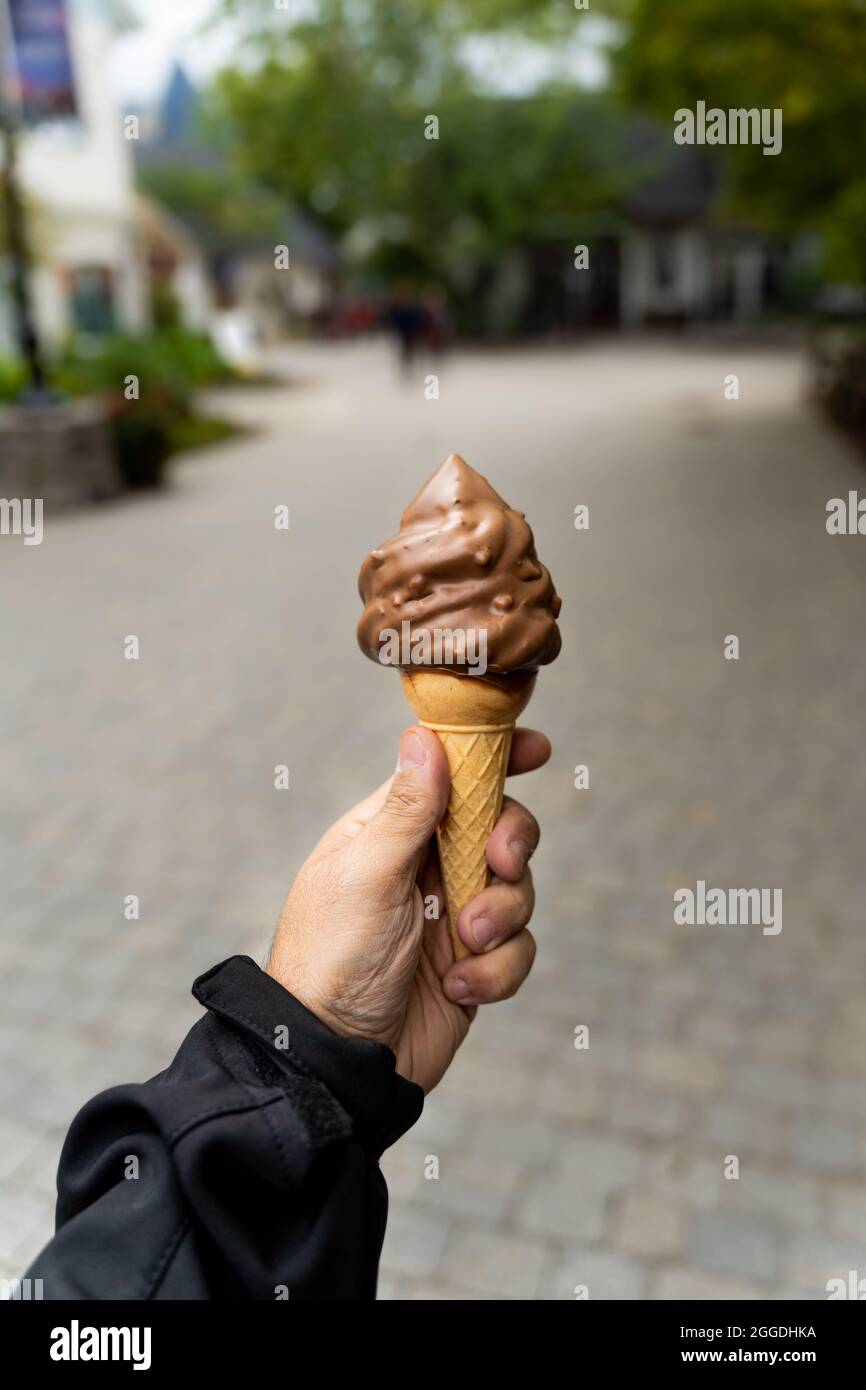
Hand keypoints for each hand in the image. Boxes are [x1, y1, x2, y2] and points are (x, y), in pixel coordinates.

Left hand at [266, 724, 549, 1092]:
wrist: (337, 1062)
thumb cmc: (332, 960)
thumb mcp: (366, 874)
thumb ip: (406, 810)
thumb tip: (424, 738)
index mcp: (389, 832)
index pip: (448, 777)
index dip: (493, 758)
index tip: (536, 749)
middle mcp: (424, 868)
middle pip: (499, 827)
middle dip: (511, 841)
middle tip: (499, 863)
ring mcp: (451, 917)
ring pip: (518, 890)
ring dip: (501, 915)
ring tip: (464, 941)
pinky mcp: (473, 966)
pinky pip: (518, 950)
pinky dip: (496, 969)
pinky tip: (457, 985)